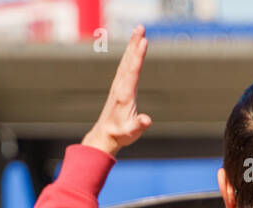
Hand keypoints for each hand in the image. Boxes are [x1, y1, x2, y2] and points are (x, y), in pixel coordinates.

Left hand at [81, 24, 151, 157]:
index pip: (133, 71)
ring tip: (138, 31)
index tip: (144, 41)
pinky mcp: (119, 87)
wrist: (105, 135)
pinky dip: (130, 54)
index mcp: (125, 94)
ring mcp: (118, 85)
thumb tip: (146, 120)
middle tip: (141, 27)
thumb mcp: (131, 132)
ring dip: (132, 45)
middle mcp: (120, 86)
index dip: (139, 56)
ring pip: (126, 61)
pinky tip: (132, 48)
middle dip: (135, 43)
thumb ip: (139, 125)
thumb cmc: (120, 134)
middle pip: (129, 60)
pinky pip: (125, 66)